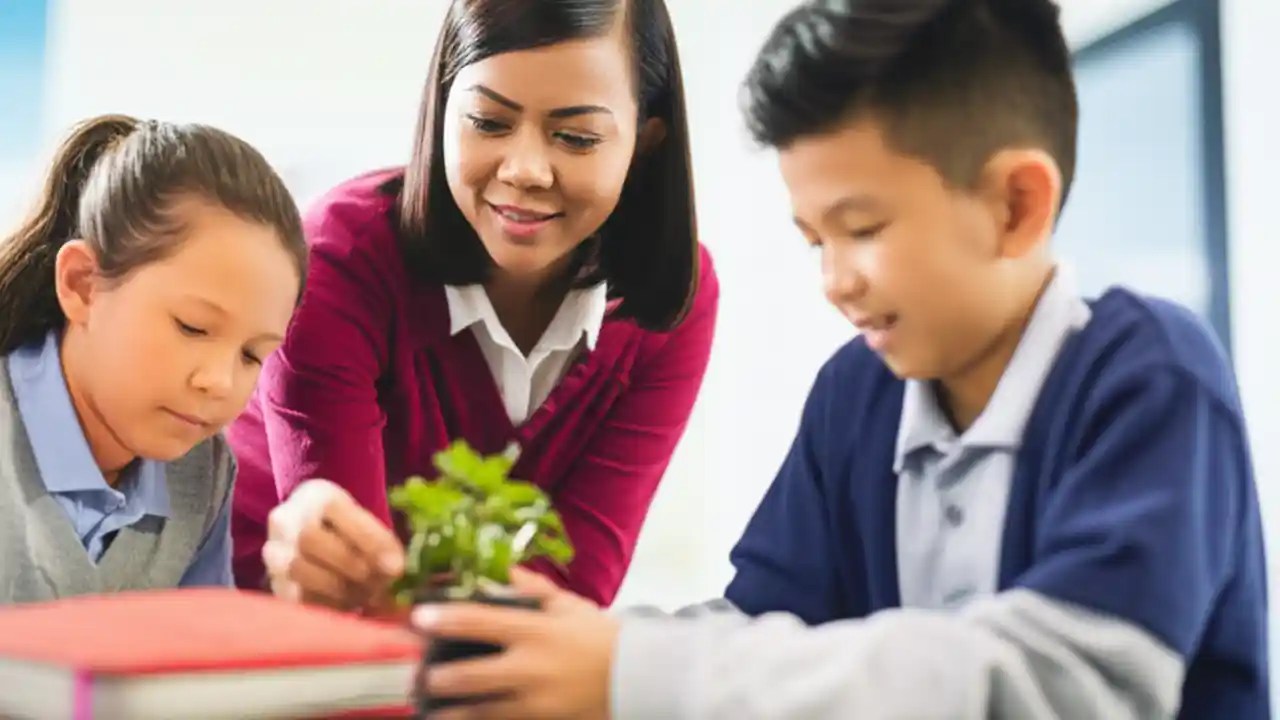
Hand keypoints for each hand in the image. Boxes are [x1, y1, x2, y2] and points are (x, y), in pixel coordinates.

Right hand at [262, 479, 405, 611]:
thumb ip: (379, 540)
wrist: (308, 539)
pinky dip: (328, 603)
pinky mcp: (275, 585)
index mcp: (314, 495)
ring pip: (298, 569)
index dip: (367, 539)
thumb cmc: (346, 530)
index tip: (396, 565)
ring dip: (339, 587)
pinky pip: (296, 596)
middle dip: (349, 564)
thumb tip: (395, 569)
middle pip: (308, 539)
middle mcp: (284, 520)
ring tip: (366, 593)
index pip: (336, 510)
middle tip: (378, 582)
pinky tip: (349, 604)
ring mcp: (274, 553)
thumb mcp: (363, 522)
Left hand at [412, 568, 618, 719]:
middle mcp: (530, 669)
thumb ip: (530, 588)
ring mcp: (534, 704)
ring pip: (477, 713)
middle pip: (468, 677)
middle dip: (434, 679)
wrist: (639, 678)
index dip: (444, 619)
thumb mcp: (567, 605)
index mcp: (535, 631)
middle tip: (417, 676)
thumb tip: (499, 568)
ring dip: (447, 713)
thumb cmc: (600, 637)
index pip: (479, 622)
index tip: (417, 618)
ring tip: (428, 710)